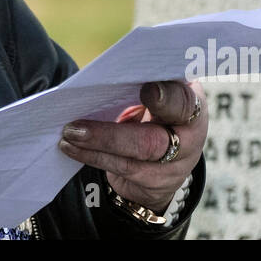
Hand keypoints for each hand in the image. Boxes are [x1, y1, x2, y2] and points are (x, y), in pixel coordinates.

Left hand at [58, 79, 206, 214]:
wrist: (170, 156)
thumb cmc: (158, 111)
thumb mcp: (161, 94)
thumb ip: (143, 83)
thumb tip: (106, 76)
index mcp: (193, 105)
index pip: (184, 102)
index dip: (167, 98)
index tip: (146, 89)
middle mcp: (190, 138)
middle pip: (152, 141)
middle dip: (110, 135)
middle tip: (74, 127)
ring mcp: (176, 166)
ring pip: (132, 161)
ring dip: (94, 148)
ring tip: (68, 136)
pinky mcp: (157, 184)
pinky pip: (122, 171)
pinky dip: (94, 157)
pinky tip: (72, 148)